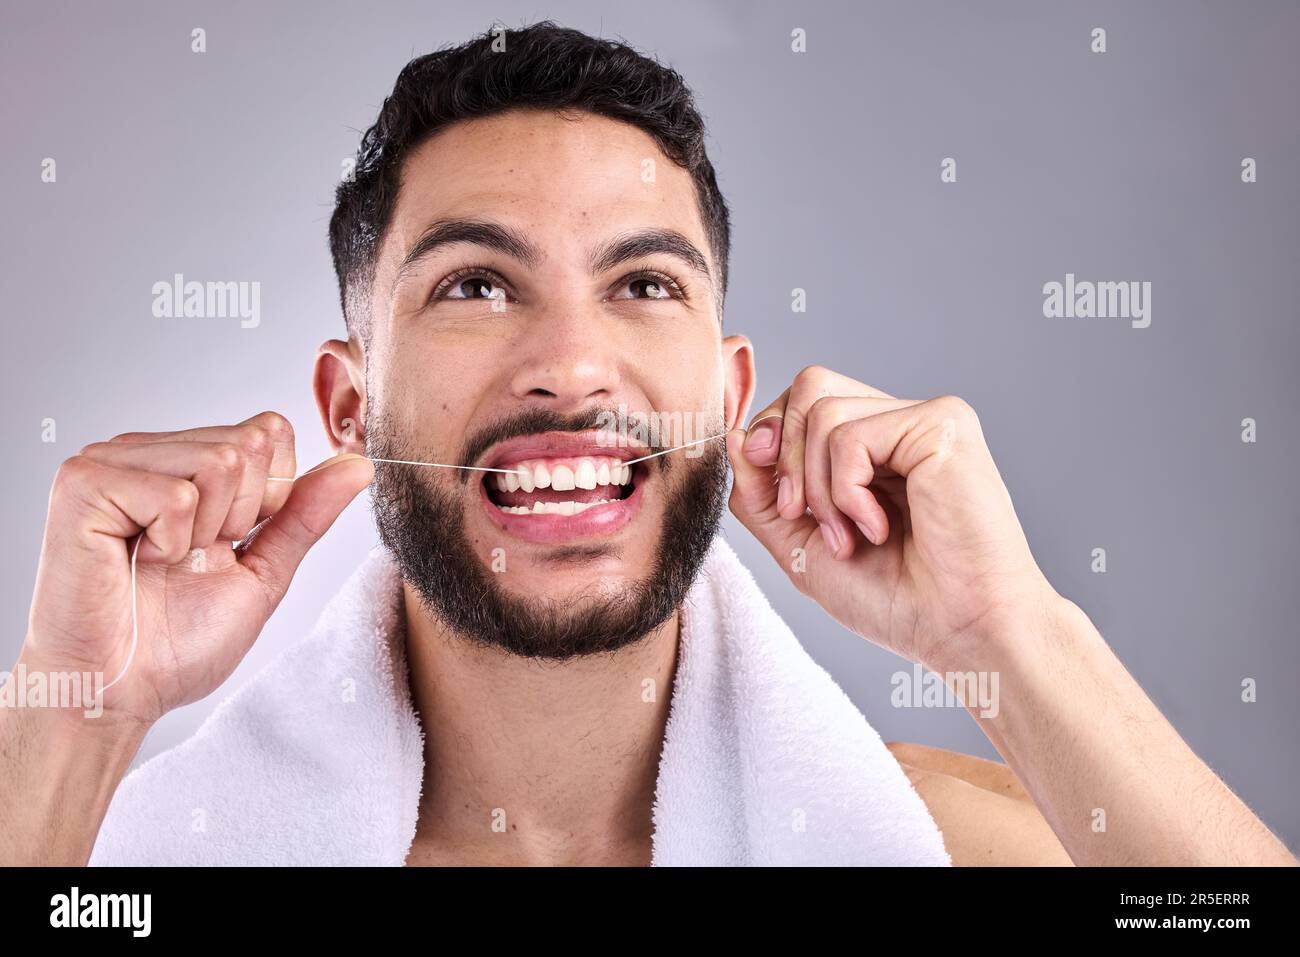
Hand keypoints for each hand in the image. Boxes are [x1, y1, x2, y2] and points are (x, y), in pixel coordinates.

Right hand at [20, 412, 373, 728]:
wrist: (117, 692)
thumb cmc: (176, 643)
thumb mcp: (263, 571)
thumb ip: (306, 513)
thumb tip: (360, 464)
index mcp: (185, 461)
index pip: (269, 431)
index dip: (269, 497)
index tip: (228, 543)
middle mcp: (146, 451)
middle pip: (248, 443)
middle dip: (239, 516)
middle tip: (189, 560)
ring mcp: (109, 461)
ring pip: (218, 462)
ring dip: (204, 532)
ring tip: (161, 562)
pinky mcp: (83, 484)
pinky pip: (176, 494)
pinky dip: (170, 542)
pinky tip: (137, 562)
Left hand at [726, 366, 1056, 666]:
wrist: (957, 631)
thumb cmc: (895, 599)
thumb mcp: (800, 544)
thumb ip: (760, 492)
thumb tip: (735, 434)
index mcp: (875, 445)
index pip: (804, 400)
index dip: (772, 442)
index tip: (784, 504)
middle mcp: (902, 422)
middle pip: (809, 385)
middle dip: (787, 458)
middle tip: (806, 518)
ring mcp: (925, 419)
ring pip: (822, 409)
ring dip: (819, 487)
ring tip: (852, 537)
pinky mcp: (942, 425)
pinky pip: (851, 433)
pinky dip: (846, 490)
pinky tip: (879, 528)